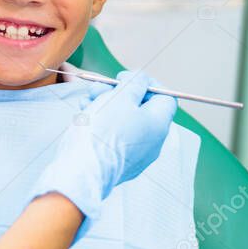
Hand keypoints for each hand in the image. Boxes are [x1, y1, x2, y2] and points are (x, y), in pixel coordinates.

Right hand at [32, 70, 177, 218]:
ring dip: (106, 106)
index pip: (165, 97)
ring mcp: (136, 156)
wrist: (82, 170)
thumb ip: (135, 83)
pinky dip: (102, 124)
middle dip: (119, 93)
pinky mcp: (118, 164)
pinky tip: (85, 118)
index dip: (147, 83)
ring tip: (87, 101)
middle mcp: (153, 142)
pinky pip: (115, 138)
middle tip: (99, 88)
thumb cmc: (103, 131)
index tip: (126, 78)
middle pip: (140, 108)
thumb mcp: (121, 96)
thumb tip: (141, 80)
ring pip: (124, 122)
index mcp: (159, 124)